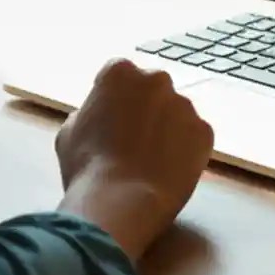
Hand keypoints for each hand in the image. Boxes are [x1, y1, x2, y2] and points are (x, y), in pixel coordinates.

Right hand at [55, 59, 213, 261]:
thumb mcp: (70, 131)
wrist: (120, 201)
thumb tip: (100, 116)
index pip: (119, 75)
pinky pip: (194, 137)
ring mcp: (184, 105)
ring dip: (167, 129)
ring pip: (176, 113)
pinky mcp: (205, 131)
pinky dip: (185, 150)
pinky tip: (168, 170)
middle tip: (133, 139)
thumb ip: (89, 113)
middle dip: (145, 108)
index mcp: (120, 72)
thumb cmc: (87, 166)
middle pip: (152, 89)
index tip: (111, 118)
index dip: (114, 99)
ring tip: (151, 160)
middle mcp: (156, 79)